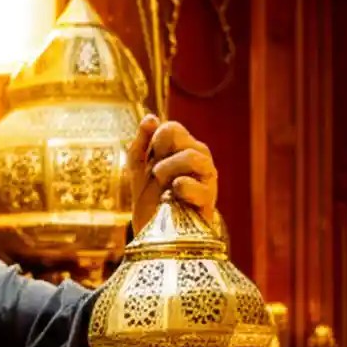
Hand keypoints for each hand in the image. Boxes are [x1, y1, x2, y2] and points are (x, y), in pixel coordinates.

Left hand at [128, 115, 218, 233]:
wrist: (156, 229)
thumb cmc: (149, 195)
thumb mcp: (138, 167)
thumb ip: (141, 141)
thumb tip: (151, 117)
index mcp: (183, 147)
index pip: (172, 128)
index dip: (154, 141)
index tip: (150, 158)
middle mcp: (199, 157)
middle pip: (178, 137)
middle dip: (159, 154)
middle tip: (155, 173)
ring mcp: (206, 176)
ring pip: (191, 156)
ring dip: (167, 169)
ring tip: (163, 184)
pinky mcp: (209, 198)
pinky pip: (196, 184)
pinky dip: (181, 188)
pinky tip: (175, 194)